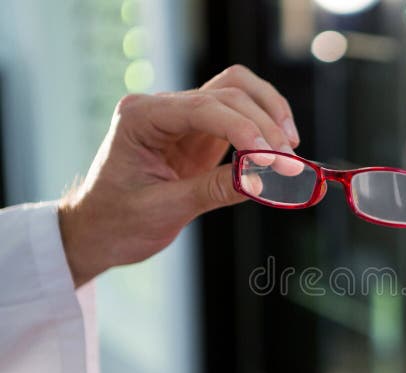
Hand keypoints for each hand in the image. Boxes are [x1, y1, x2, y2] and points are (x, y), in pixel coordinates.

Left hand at [58, 65, 299, 286]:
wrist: (98, 232)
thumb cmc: (117, 221)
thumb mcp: (164, 209)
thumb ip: (213, 190)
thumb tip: (262, 181)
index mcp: (141, 117)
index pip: (204, 108)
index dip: (246, 130)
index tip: (275, 160)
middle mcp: (162, 108)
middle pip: (228, 93)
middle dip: (264, 126)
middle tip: (291, 164)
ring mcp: (182, 117)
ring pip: (238, 92)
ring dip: (270, 114)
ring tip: (291, 148)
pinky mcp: (200, 133)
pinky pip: (239, 115)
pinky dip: (264, 126)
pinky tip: (280, 149)